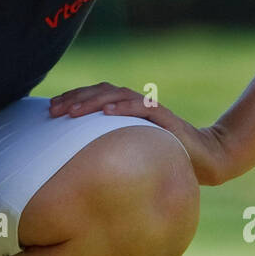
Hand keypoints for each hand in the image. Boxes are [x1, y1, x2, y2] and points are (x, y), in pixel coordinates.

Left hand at [48, 82, 230, 185]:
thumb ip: (108, 149)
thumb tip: (72, 164)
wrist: (205, 159)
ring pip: (117, 96)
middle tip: (53, 110)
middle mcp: (135, 104)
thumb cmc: (164, 157)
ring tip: (73, 112)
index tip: (49, 109)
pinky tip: (107, 113)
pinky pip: (142, 108)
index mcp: (125, 109)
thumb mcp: (130, 153)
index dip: (71, 97)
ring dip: (93, 101)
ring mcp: (150, 108)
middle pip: (100, 91)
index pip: (94, 94)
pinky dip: (123, 108)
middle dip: (75, 98)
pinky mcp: (165, 118)